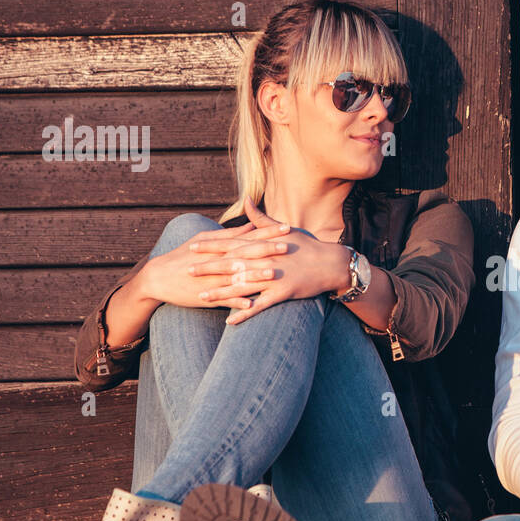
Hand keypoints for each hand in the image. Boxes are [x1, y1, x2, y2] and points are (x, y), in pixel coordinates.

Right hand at [138, 200, 293, 310]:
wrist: (158, 277)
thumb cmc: (184, 255)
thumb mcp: (205, 239)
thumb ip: (231, 234)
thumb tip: (252, 225)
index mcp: (221, 247)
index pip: (250, 236)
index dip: (269, 232)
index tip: (288, 227)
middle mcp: (219, 261)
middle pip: (246, 254)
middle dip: (267, 250)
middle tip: (289, 247)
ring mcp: (213, 279)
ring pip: (237, 277)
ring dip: (255, 276)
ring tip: (273, 275)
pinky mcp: (207, 296)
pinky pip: (224, 300)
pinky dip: (236, 302)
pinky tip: (251, 305)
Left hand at [187, 196, 352, 323]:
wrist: (332, 263)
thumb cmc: (309, 245)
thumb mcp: (285, 228)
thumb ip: (261, 218)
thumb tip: (246, 199)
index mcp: (264, 244)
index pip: (233, 244)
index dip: (212, 246)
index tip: (193, 246)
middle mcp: (265, 260)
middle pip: (232, 264)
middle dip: (208, 268)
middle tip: (187, 271)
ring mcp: (274, 277)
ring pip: (242, 286)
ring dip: (221, 293)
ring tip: (201, 297)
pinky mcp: (283, 293)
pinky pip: (260, 306)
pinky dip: (244, 313)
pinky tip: (229, 320)